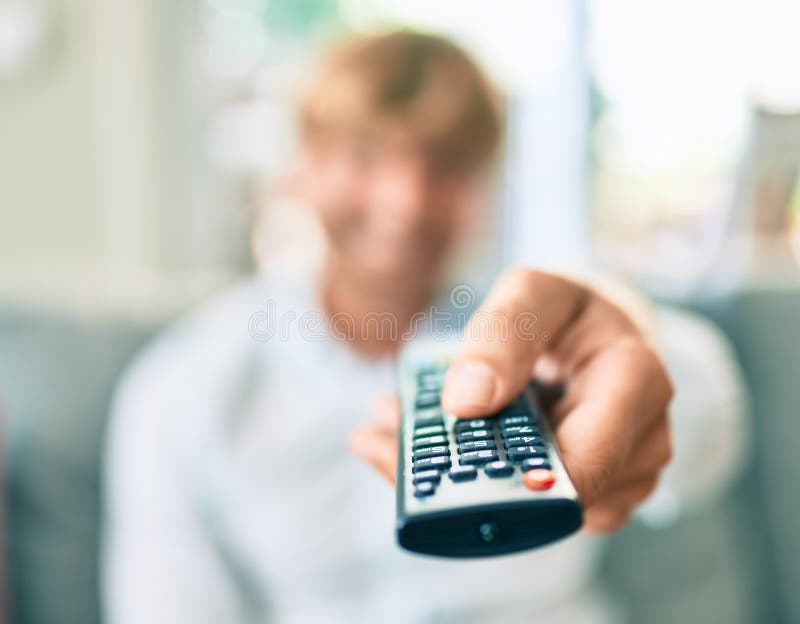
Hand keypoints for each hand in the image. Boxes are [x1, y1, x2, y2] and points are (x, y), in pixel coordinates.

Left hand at [348, 268, 673, 531]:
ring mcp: (621, 479)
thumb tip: (467, 401)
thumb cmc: (566, 312)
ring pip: (532, 513)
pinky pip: (530, 512)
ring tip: (392, 436)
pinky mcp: (594, 499)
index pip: (587, 456)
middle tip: (383, 443)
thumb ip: (502, 334)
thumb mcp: (532, 294)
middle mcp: (641, 441)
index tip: (443, 466)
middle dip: (462, 479)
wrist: (590, 338)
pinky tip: (427, 451)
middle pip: (548, 495)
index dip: (516, 479)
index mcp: (638, 381)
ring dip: (454, 483)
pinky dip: (471, 486)